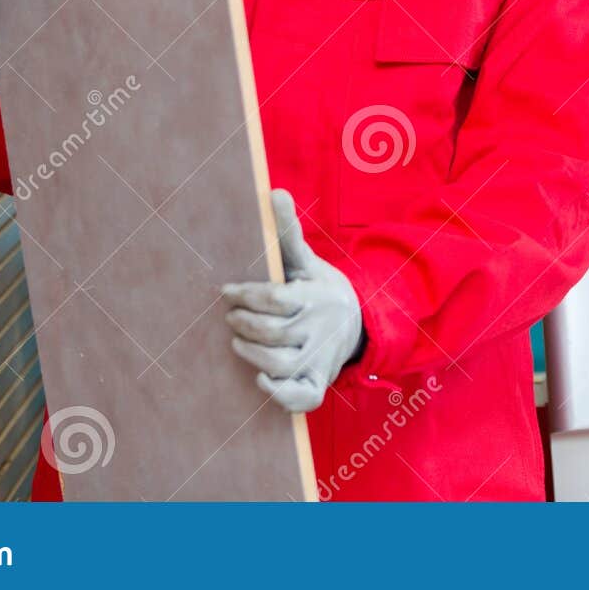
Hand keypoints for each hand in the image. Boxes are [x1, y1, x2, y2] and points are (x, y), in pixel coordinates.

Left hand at [223, 189, 363, 412]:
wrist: (360, 324)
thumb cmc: (322, 290)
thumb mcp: (308, 263)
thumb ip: (288, 234)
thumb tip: (274, 192)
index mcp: (315, 296)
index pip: (274, 298)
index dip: (245, 295)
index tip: (227, 291)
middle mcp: (320, 328)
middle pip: (272, 332)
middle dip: (244, 324)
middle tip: (231, 316)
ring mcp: (321, 357)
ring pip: (280, 364)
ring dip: (252, 354)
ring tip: (238, 342)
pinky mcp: (321, 381)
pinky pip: (302, 397)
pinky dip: (280, 393)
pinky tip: (261, 379)